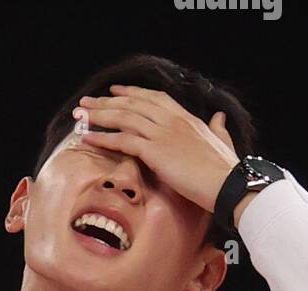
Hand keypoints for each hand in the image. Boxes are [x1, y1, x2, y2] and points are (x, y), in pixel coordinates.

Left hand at [74, 85, 238, 214]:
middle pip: (133, 104)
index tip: (115, 91)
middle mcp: (171, 120)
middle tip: (87, 101)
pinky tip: (88, 138)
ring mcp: (162, 134)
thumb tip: (219, 118)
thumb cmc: (225, 168)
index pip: (153, 98)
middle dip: (107, 101)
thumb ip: (218, 128)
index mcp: (185, 117)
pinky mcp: (155, 151)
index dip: (131, 93)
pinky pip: (123, 141)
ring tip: (80, 115)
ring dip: (99, 115)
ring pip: (124, 118)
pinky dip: (103, 138)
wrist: (227, 183)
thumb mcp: (222, 141)